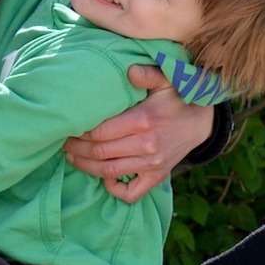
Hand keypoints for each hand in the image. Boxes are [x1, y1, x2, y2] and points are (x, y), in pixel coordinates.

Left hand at [62, 65, 216, 202]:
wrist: (201, 122)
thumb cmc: (178, 98)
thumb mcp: (167, 79)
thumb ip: (148, 74)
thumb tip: (129, 71)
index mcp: (143, 120)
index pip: (100, 131)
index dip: (79, 132)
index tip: (68, 126)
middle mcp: (146, 145)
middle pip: (99, 152)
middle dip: (76, 149)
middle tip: (62, 142)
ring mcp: (152, 164)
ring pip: (108, 172)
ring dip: (85, 167)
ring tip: (71, 157)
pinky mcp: (156, 176)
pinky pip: (131, 193)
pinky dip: (114, 189)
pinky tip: (104, 178)